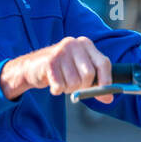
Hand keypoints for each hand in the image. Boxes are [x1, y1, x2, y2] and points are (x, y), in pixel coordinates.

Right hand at [0, 36, 114, 102]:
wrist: (32, 68)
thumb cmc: (60, 71)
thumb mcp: (80, 74)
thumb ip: (96, 84)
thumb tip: (109, 97)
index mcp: (85, 44)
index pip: (103, 63)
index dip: (106, 81)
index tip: (105, 94)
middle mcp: (74, 44)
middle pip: (89, 75)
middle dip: (83, 87)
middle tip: (73, 86)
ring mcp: (61, 51)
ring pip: (74, 83)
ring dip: (68, 89)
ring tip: (61, 81)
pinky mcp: (49, 62)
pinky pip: (60, 85)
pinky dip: (57, 90)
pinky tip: (53, 83)